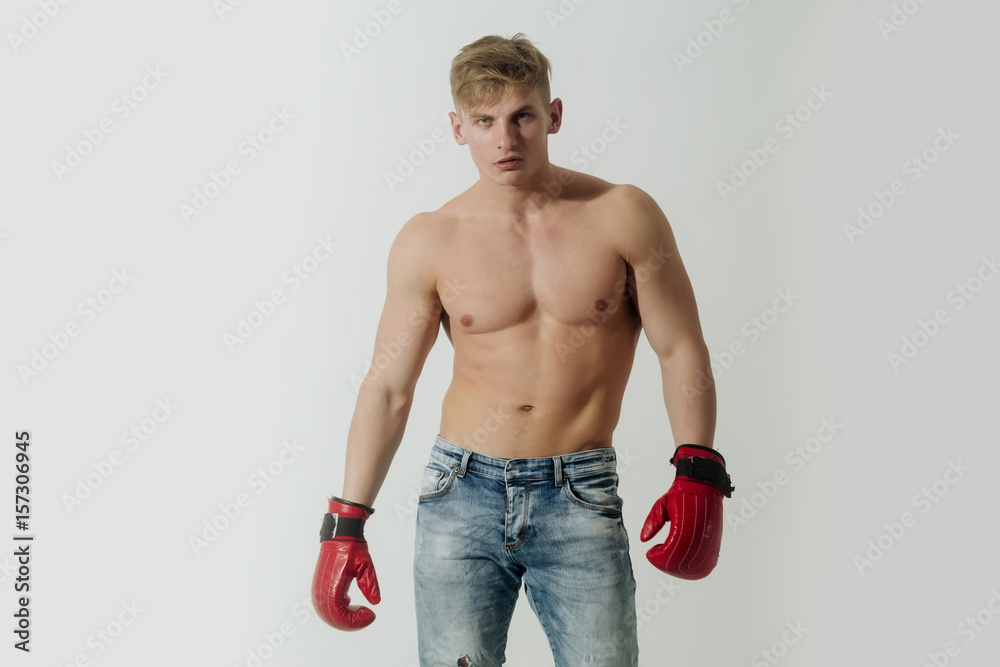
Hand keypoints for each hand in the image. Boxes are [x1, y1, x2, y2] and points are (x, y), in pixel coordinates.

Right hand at [311, 496, 380, 629]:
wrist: (340, 533)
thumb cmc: (352, 546)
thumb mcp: (365, 564)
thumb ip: (370, 584)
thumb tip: (375, 602)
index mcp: (332, 585)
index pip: (339, 614)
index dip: (355, 621)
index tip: (370, 614)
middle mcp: (321, 588)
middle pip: (331, 618)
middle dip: (351, 622)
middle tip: (367, 616)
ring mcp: (318, 587)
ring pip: (326, 614)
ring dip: (343, 618)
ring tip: (359, 611)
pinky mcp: (319, 584)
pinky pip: (324, 606)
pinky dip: (337, 611)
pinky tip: (350, 604)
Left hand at [640, 444, 733, 579]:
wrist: (703, 485)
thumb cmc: (682, 493)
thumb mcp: (662, 504)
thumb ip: (653, 521)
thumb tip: (643, 540)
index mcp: (686, 526)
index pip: (669, 553)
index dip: (656, 558)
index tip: (650, 552)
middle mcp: (701, 537)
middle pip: (681, 565)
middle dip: (665, 565)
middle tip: (656, 556)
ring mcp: (710, 543)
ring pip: (694, 571)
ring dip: (678, 570)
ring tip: (668, 558)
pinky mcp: (715, 546)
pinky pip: (706, 568)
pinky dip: (692, 571)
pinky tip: (680, 561)